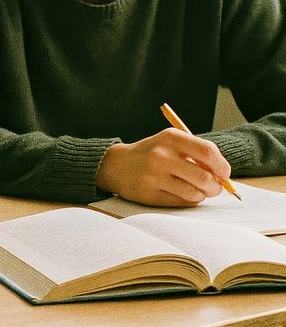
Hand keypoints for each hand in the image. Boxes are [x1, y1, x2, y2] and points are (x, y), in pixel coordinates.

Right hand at [96, 128, 230, 205]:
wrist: (117, 165)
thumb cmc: (152, 154)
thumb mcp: (170, 143)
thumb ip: (196, 154)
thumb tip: (223, 176)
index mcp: (170, 138)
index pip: (208, 151)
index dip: (222, 165)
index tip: (224, 173)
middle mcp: (161, 155)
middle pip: (205, 177)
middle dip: (216, 187)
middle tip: (214, 188)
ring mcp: (154, 176)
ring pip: (194, 193)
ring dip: (201, 195)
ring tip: (195, 190)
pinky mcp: (149, 194)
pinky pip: (181, 203)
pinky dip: (187, 201)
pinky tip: (179, 193)